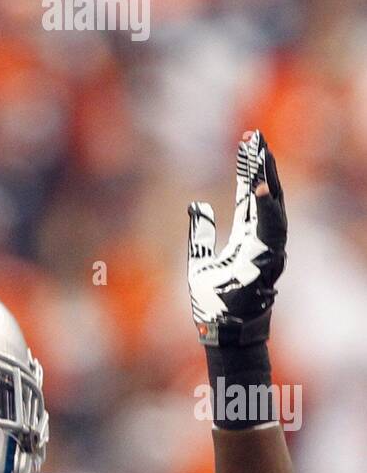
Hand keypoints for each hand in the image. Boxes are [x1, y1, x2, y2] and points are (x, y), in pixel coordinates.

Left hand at [187, 129, 286, 347]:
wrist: (222, 335)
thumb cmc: (215, 304)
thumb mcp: (199, 262)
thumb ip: (200, 234)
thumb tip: (197, 205)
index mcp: (248, 238)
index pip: (253, 196)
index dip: (251, 169)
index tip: (248, 141)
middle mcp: (262, 242)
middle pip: (267, 197)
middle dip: (263, 168)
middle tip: (256, 137)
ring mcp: (267, 255)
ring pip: (274, 212)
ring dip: (267, 183)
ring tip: (260, 158)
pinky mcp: (265, 268)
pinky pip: (270, 236)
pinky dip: (267, 213)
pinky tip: (260, 191)